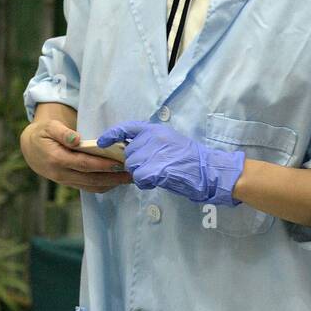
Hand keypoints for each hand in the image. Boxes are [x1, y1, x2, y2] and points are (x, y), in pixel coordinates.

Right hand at [19, 117, 132, 193]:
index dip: (102, 165)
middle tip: (131, 174)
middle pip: (90, 179)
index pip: (83, 164)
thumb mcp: (48, 127)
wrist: (30, 148)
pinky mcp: (70, 183)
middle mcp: (61, 174)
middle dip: (112, 177)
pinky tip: (116, 181)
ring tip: (128, 179)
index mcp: (56, 159)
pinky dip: (104, 186)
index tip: (119, 163)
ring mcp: (65, 180)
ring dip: (111, 184)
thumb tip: (76, 139)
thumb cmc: (42, 134)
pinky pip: (88, 188)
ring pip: (91, 186)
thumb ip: (62, 132)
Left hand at [97, 120, 244, 205]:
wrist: (209, 170)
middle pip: (128, 154)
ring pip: (132, 167)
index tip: (101, 142)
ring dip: (141, 174)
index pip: (126, 128)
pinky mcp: (155, 168)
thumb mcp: (169, 142)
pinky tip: (159, 180)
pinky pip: (139, 178)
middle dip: (136, 163)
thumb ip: (149, 143)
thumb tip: (129, 151)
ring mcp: (153, 153)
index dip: (111, 134)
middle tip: (154, 168)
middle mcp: (152, 138)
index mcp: (155, 130)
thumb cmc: (190, 159)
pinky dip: (146, 183)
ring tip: (159, 173)